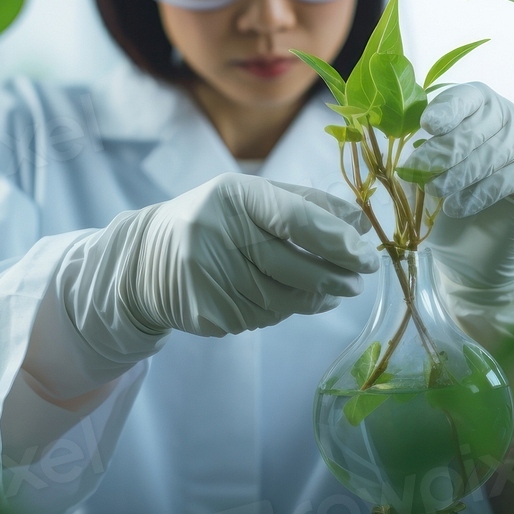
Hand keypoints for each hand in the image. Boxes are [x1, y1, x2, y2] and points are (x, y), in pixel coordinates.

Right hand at [112, 174, 379, 337]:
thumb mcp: (253, 196)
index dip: (335, 240)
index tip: (367, 254)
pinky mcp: (207, 313)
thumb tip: (361, 223)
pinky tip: (297, 299)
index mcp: (232, 196)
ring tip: (336, 290)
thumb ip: (308, 205)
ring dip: (318, 297)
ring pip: (283, 298)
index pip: (293, 219)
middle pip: (293, 265)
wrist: (146, 259)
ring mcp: (208, 278)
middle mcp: (215, 234)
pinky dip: (289, 309)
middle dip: (336, 275)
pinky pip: (264, 317)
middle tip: (360, 278)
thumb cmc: (215, 219)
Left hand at [399, 82, 513, 332]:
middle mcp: (506, 117)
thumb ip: (418, 154)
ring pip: (492, 154)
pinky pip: (510, 178)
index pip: (465, 97)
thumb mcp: (424, 174)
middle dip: (444, 151)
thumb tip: (406, 148)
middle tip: (420, 172)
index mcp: (477, 105)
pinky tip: (458, 207)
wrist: (474, 248)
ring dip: (459, 176)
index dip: (448, 109)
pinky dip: (480, 194)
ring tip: (437, 193)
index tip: (428, 126)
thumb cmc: (446, 200)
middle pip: (475, 128)